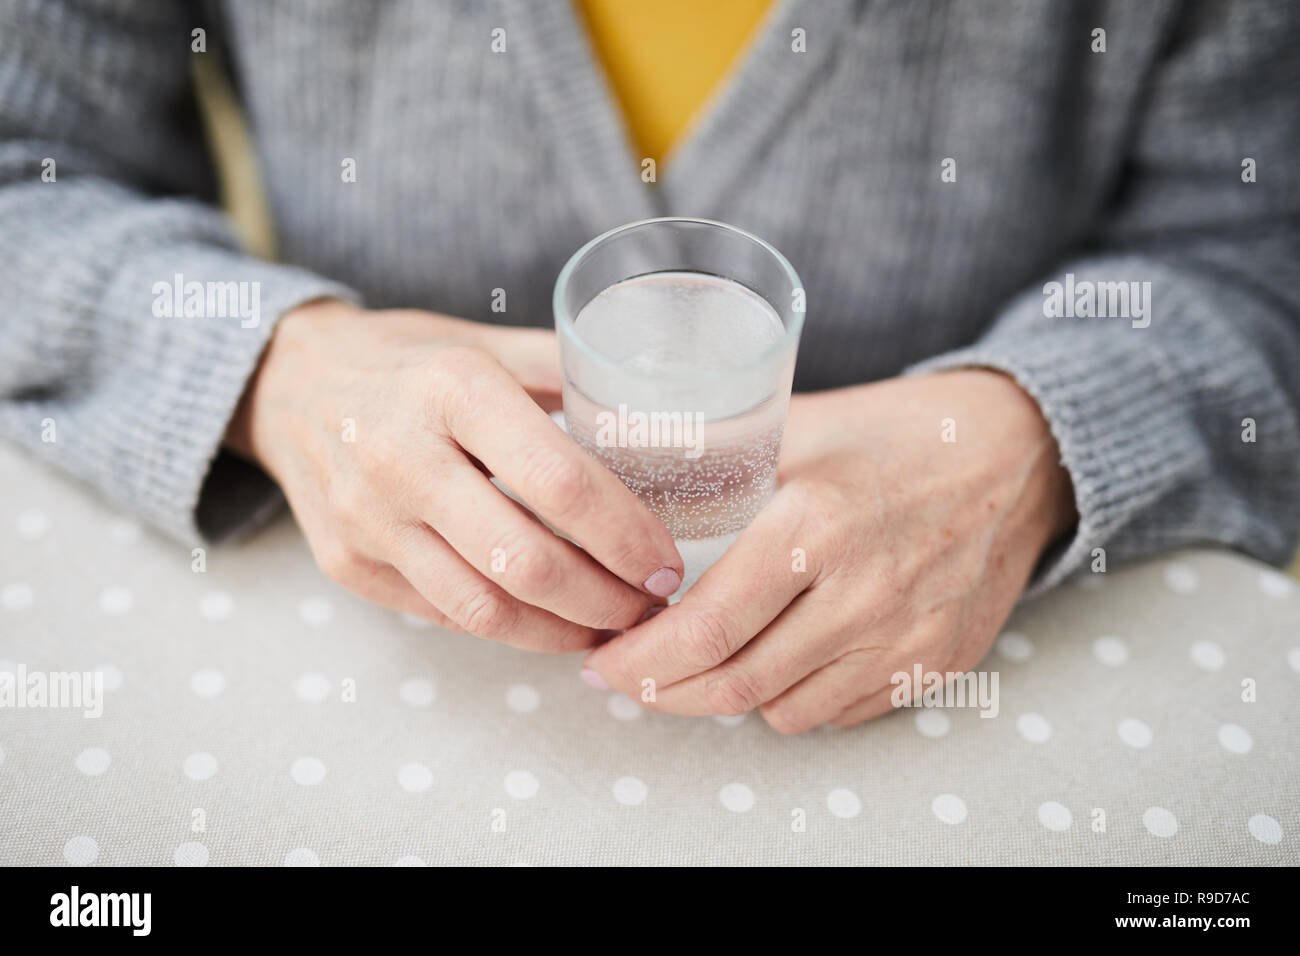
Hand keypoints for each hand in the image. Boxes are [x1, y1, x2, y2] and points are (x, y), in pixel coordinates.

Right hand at [225, 299, 682, 650]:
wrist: (285, 383)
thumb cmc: (405, 361)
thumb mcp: (483, 342)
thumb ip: (566, 369)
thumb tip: (660, 407)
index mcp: (453, 389)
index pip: (560, 481)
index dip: (627, 536)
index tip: (667, 563)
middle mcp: (403, 458)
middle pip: (527, 562)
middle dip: (608, 600)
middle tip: (652, 605)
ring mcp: (367, 520)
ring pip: (485, 609)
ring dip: (565, 632)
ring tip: (613, 625)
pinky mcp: (348, 565)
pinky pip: (445, 616)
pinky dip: (511, 631)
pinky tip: (553, 624)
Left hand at [580, 370, 1075, 730]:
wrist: (1023, 454)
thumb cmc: (901, 433)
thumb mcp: (802, 425)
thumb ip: (719, 457)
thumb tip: (626, 477)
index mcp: (818, 525)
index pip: (708, 626)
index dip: (640, 658)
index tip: (602, 660)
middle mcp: (865, 594)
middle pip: (735, 683)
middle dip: (662, 691)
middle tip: (625, 676)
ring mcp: (906, 639)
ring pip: (781, 711)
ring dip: (721, 697)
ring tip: (692, 664)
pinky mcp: (934, 666)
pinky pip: (836, 713)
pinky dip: (787, 700)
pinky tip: (769, 660)